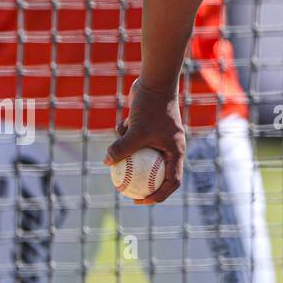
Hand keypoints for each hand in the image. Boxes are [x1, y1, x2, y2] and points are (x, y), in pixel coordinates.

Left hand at [104, 78, 186, 204]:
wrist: (156, 81)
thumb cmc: (151, 107)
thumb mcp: (135, 131)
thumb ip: (121, 149)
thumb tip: (106, 164)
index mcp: (176, 151)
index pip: (172, 182)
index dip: (157, 196)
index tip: (139, 200)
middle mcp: (171, 146)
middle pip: (158, 172)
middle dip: (141, 182)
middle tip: (124, 190)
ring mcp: (161, 136)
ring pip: (144, 155)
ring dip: (129, 152)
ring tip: (118, 146)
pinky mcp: (150, 127)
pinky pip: (137, 140)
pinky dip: (127, 136)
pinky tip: (120, 125)